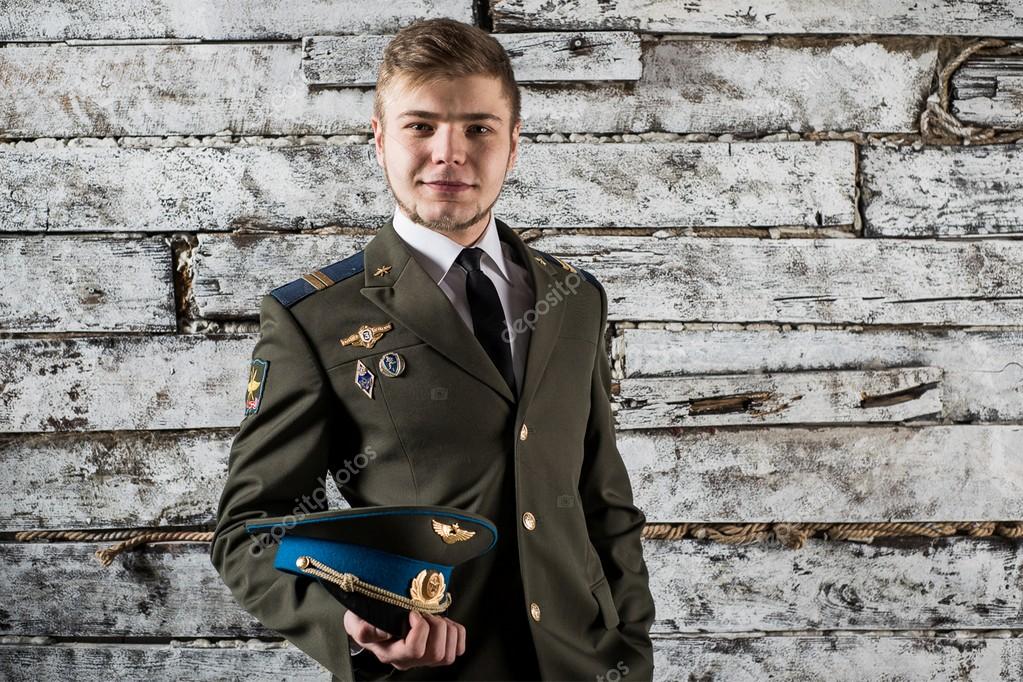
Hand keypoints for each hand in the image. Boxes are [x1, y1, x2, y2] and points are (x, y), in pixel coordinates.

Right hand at [343, 609, 465, 669]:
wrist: (369, 623)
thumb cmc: (364, 620)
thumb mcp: (356, 622)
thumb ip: (365, 629)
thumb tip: (386, 632)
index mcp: (391, 653)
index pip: (414, 649)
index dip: (419, 627)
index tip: (413, 611)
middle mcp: (409, 660)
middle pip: (435, 654)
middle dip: (436, 626)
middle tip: (426, 612)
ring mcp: (424, 658)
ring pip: (447, 655)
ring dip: (446, 630)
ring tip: (434, 617)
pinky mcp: (437, 650)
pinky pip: (457, 649)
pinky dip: (456, 632)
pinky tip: (444, 622)